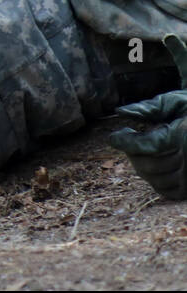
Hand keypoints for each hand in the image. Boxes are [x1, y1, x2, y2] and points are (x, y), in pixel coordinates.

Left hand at [109, 34, 186, 199]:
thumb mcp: (176, 102)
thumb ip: (150, 107)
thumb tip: (120, 111)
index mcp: (184, 136)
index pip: (147, 145)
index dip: (126, 142)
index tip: (112, 138)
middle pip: (148, 164)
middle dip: (132, 152)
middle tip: (127, 139)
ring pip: (154, 179)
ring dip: (141, 165)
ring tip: (140, 150)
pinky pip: (166, 190)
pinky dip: (153, 180)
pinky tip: (150, 163)